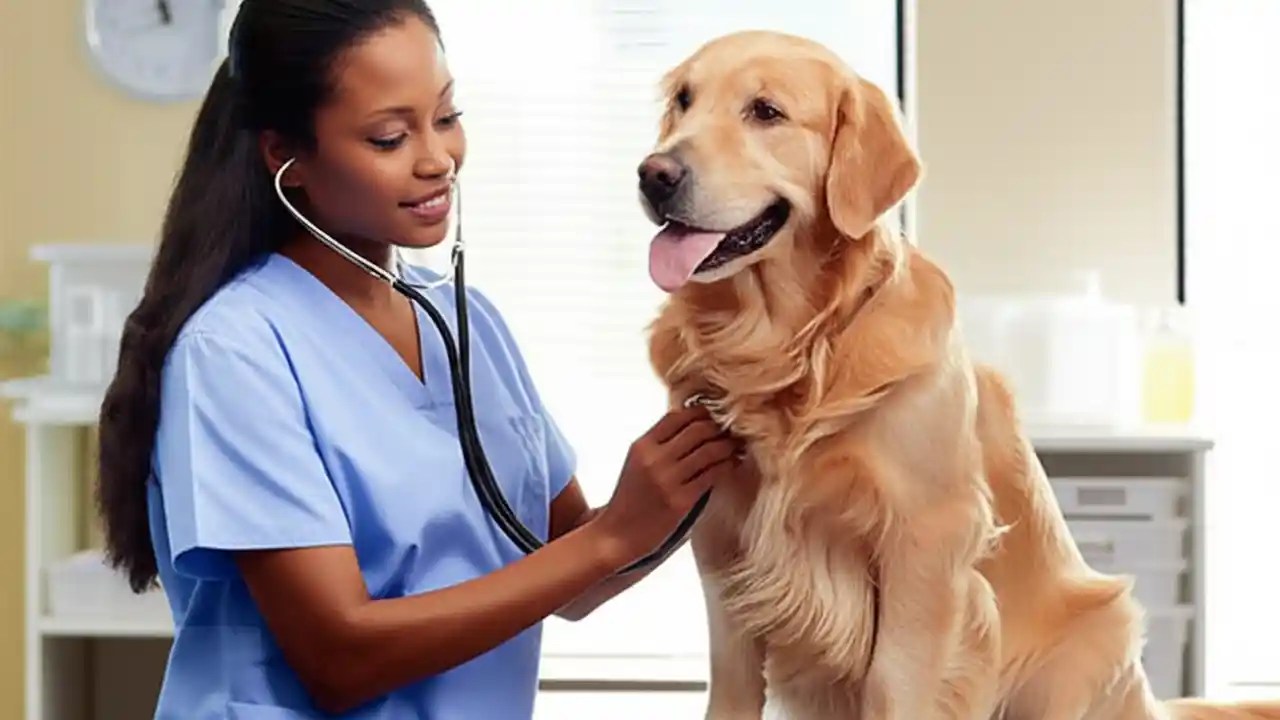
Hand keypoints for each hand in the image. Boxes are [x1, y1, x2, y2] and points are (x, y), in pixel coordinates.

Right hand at [591, 405, 740, 567]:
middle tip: (731, 430)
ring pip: (710, 450)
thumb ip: (660, 444)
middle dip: (719, 427)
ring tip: (736, 446)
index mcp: (642, 446)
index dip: (700, 412)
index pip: (677, 415)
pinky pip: (712, 475)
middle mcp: (655, 459)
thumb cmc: (630, 499)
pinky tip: (732, 464)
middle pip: (697, 428)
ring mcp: (668, 480)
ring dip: (728, 445)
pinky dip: (727, 466)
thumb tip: (694, 426)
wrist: (618, 534)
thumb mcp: (637, 463)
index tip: (713, 416)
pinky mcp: (681, 501)